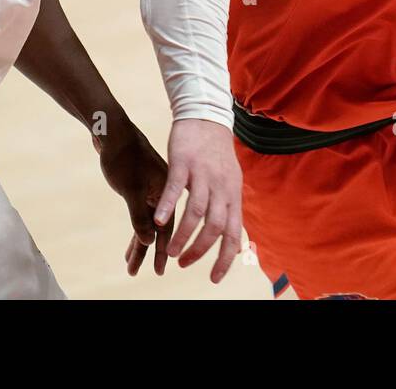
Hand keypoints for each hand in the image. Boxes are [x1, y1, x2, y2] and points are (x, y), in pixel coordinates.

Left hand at [93, 118, 171, 276]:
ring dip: (138, 243)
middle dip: (148, 252)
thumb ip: (139, 216)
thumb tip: (148, 241)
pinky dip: (136, 229)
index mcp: (167, 191)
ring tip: (130, 264)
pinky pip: (140, 215)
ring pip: (147, 223)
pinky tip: (132, 239)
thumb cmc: (122, 157)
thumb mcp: (130, 189)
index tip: (161, 270)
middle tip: (141, 273)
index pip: (167, 227)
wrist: (113, 131)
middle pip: (157, 228)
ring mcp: (151, 190)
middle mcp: (163, 192)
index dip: (163, 250)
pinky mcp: (140, 187)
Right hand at [153, 118, 243, 283]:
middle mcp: (221, 187)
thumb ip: (231, 213)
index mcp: (232, 195)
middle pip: (215, 226)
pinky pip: (175, 188)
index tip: (214, 279)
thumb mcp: (231, 184)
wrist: (206, 117)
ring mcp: (202, 174)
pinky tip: (159, 221)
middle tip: (184, 264)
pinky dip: (167, 206)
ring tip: (170, 252)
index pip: (233, 233)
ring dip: (183, 235)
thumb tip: (237, 245)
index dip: (225, 258)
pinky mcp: (184, 163)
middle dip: (200, 250)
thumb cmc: (216, 155)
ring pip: (196, 211)